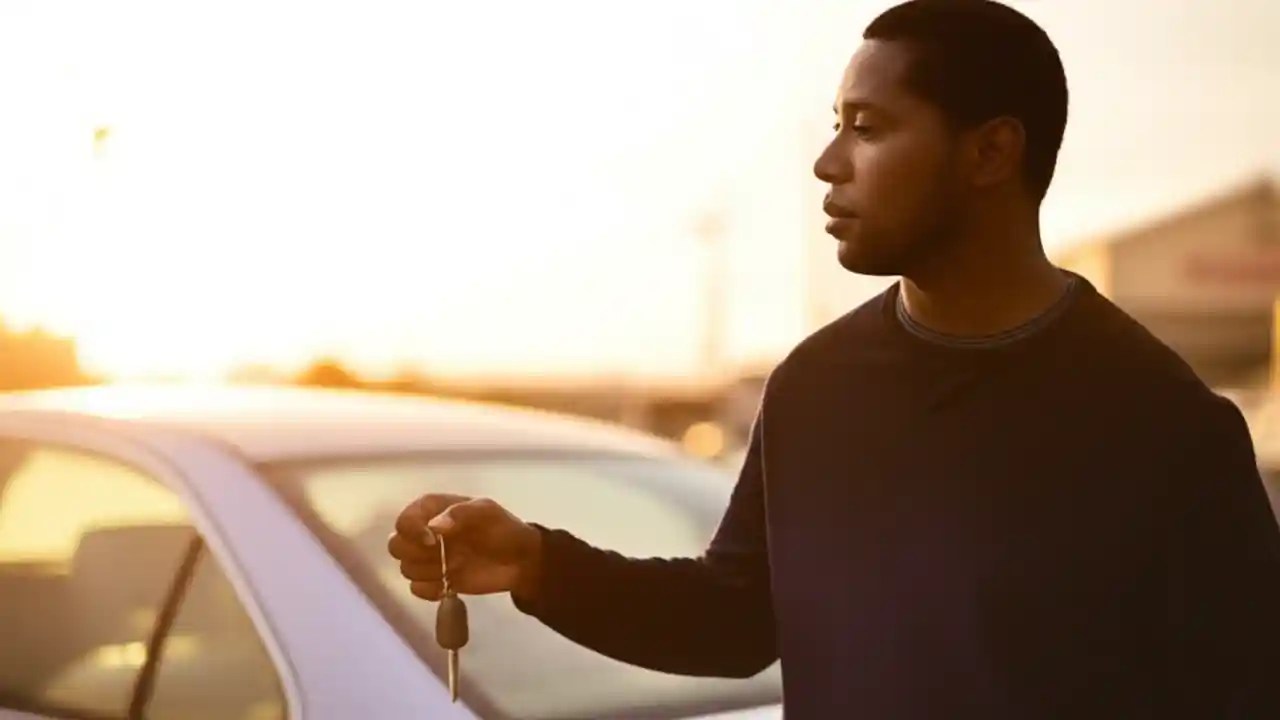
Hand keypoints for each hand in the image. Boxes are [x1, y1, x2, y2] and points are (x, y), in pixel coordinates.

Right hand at [387, 493, 542, 601]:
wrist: (520, 561)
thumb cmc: (503, 529)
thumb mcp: (487, 511)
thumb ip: (460, 513)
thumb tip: (434, 526)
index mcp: (433, 510)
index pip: (404, 520)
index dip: (411, 530)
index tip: (432, 539)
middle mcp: (425, 534)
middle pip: (395, 546)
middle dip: (415, 553)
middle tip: (442, 555)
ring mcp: (429, 559)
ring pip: (405, 569)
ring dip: (427, 571)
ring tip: (453, 567)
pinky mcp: (435, 582)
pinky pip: (417, 590)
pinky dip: (431, 589)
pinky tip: (450, 584)